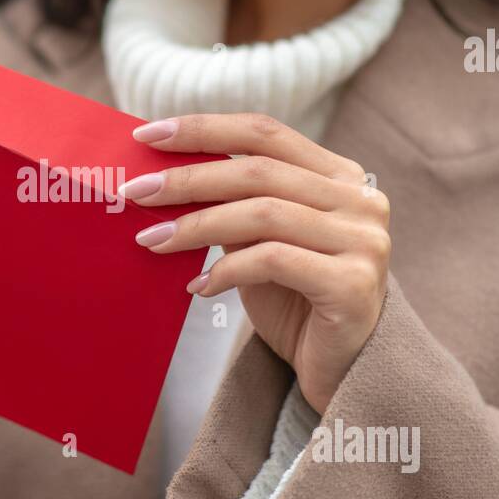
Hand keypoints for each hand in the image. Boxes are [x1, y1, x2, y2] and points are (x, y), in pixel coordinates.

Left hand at [122, 114, 389, 413]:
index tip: (148, 134)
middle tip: (135, 192)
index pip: (265, 132)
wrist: (339, 370)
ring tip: (151, 241)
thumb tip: (162, 177)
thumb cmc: (294, 302)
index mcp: (339, 176)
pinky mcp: (354, 284)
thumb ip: (232, 205)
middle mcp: (360, 200)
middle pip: (258, 171)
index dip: (205, 129)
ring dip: (196, 226)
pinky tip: (198, 287)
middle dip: (188, 179)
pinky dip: (226, 271)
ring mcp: (364, 240)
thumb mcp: (260, 242)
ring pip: (263, 213)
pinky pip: (274, 261)